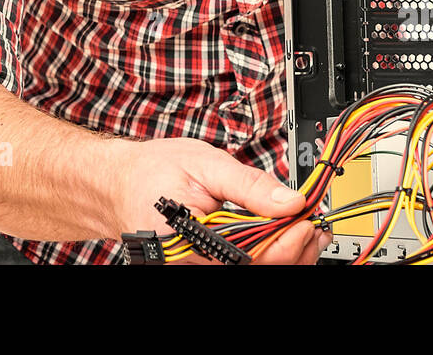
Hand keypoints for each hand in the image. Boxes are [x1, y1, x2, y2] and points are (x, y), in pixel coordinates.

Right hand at [103, 136, 330, 264]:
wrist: (117, 183)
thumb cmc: (151, 172)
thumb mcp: (204, 163)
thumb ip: (248, 184)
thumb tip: (289, 200)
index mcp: (192, 240)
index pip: (250, 255)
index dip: (285, 242)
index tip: (307, 220)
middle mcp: (194, 263)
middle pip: (256, 269)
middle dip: (293, 250)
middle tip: (315, 224)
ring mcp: (198, 266)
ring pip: (252, 270)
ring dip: (285, 253)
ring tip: (307, 229)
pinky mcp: (205, 263)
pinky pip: (242, 265)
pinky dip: (268, 253)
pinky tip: (283, 236)